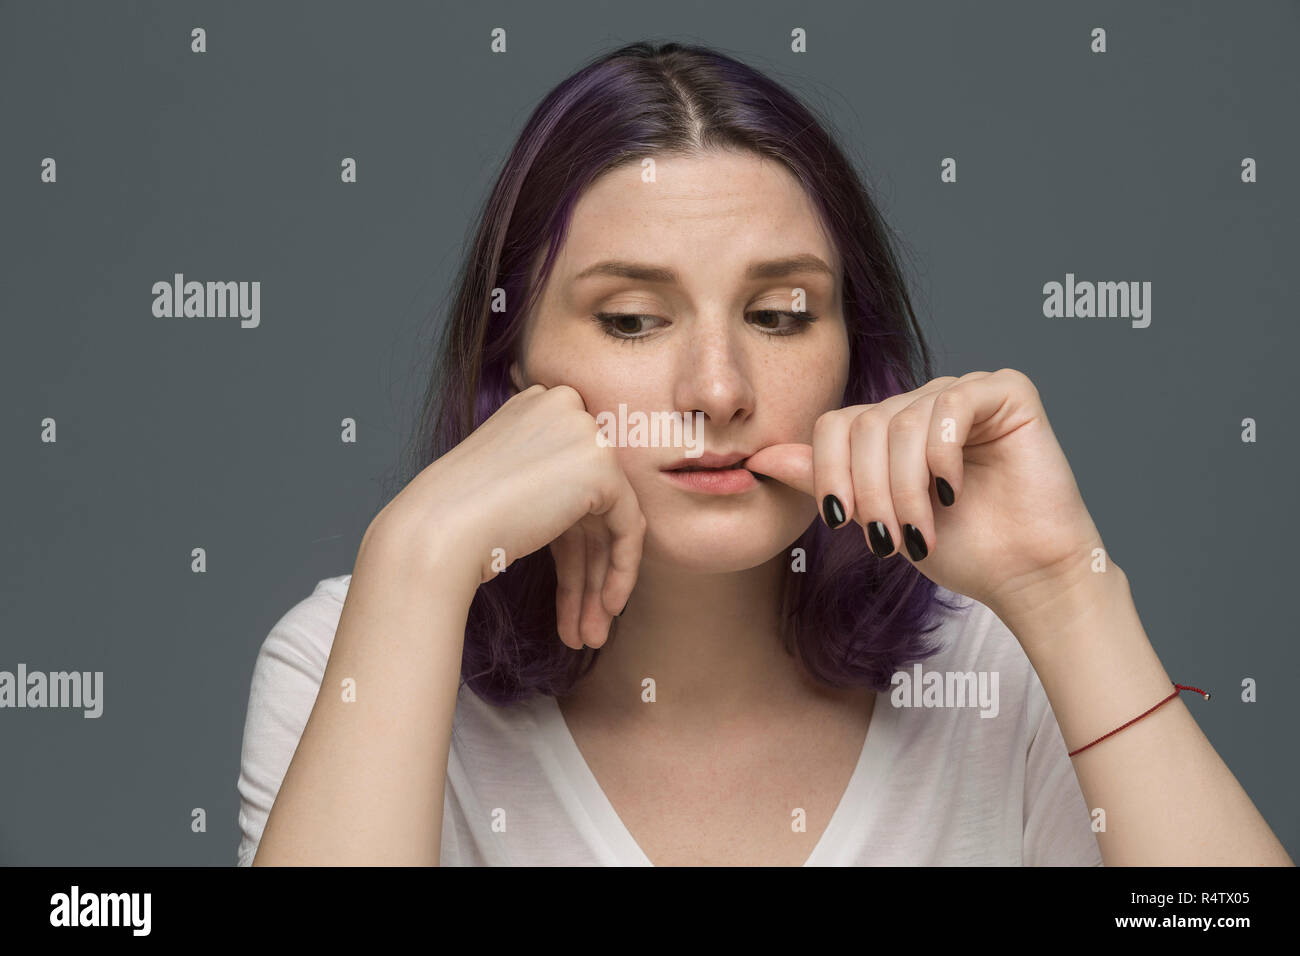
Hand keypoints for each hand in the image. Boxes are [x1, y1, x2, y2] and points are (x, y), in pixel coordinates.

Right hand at [371, 384, 644, 649]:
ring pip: (610, 519)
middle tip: (584, 623)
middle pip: (589, 503)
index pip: (569, 479)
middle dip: (587, 571)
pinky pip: (627, 526)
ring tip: (590, 636)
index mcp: (535, 405)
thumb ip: (547, 488)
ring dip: (598, 582)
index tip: (569, 590)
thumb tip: (587, 522)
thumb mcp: (507, 489)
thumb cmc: (451, 520)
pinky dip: (620, 571)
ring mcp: (584, 432)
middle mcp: (563, 407)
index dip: (572, 542)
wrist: (435, 530)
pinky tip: (606, 609)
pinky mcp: (601, 465)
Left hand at [742, 369, 1106, 624]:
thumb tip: (760, 458)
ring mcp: (965, 392)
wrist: (1023, 574)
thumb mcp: (875, 516)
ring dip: (904, 488)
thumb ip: (824, 480)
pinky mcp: (1007, 391)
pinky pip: (950, 405)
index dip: (830, 474)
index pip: (834, 425)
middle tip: (888, 540)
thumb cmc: (958, 547)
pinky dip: (942, 456)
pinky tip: (954, 491)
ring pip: (902, 422)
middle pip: (864, 425)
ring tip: (921, 531)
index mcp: (890, 426)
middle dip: (869, 491)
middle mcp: (924, 401)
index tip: (840, 524)